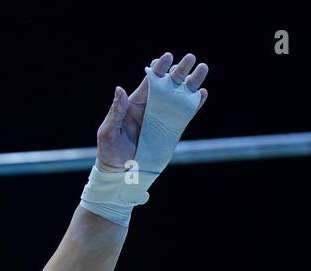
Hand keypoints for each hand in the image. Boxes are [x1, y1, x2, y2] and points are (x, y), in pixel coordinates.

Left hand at [96, 52, 208, 171]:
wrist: (120, 173)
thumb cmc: (109, 152)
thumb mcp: (108, 132)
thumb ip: (115, 111)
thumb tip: (119, 89)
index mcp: (135, 103)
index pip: (149, 82)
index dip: (158, 68)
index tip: (167, 57)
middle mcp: (151, 106)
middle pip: (168, 84)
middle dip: (179, 70)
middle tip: (190, 58)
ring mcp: (163, 117)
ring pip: (180, 95)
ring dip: (192, 83)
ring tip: (202, 69)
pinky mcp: (171, 130)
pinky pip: (185, 114)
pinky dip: (195, 104)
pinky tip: (202, 94)